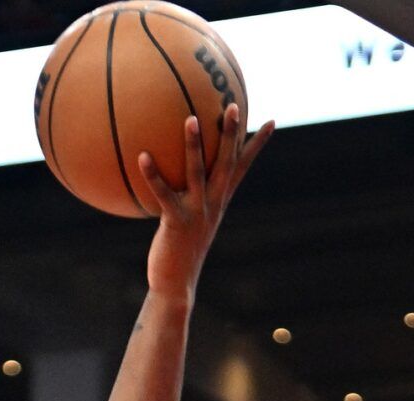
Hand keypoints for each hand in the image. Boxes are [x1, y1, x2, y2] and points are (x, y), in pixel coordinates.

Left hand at [143, 103, 272, 295]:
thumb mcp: (188, 220)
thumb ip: (187, 196)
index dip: (257, 145)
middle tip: (232, 104)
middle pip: (227, 161)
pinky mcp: (176, 222)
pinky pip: (163, 193)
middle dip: (232, 133)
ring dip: (195, 144)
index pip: (243, 167)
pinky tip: (141, 156)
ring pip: (198, 172)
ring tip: (190, 118)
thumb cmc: (178, 250)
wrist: (176, 283)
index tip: (271, 121)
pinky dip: (153, 175)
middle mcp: (213, 203)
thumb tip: (175, 176)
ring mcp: (196, 211)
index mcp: (220, 200)